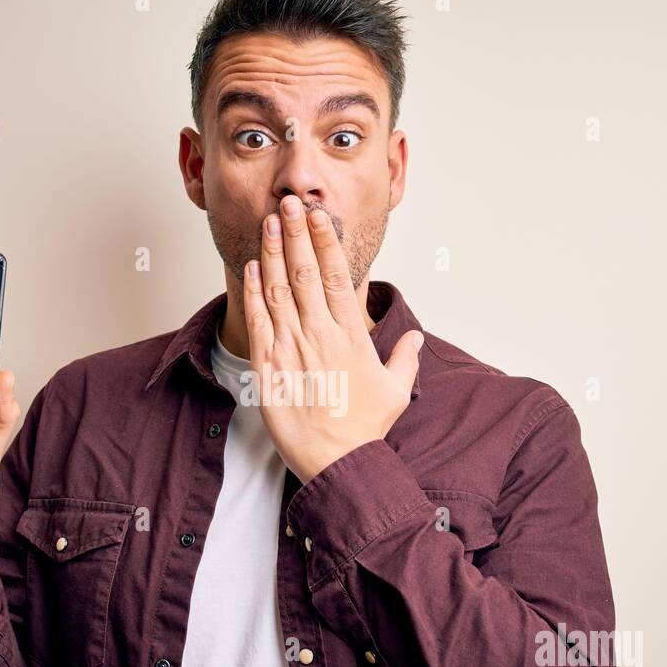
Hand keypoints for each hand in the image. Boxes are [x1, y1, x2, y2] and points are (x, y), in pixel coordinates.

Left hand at [242, 195, 422, 483]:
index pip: (336, 275)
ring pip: (278, 289)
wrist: (337, 462)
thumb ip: (405, 358)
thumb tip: (415, 339)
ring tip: (268, 223)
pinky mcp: (268, 368)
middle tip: (288, 204)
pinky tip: (250, 268)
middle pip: (304, 272)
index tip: (317, 217)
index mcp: (351, 335)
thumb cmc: (365, 429)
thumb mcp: (396, 391)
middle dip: (295, 234)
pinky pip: (259, 320)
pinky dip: (253, 291)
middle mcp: (320, 334)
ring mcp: (292, 349)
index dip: (324, 242)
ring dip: (271, 253)